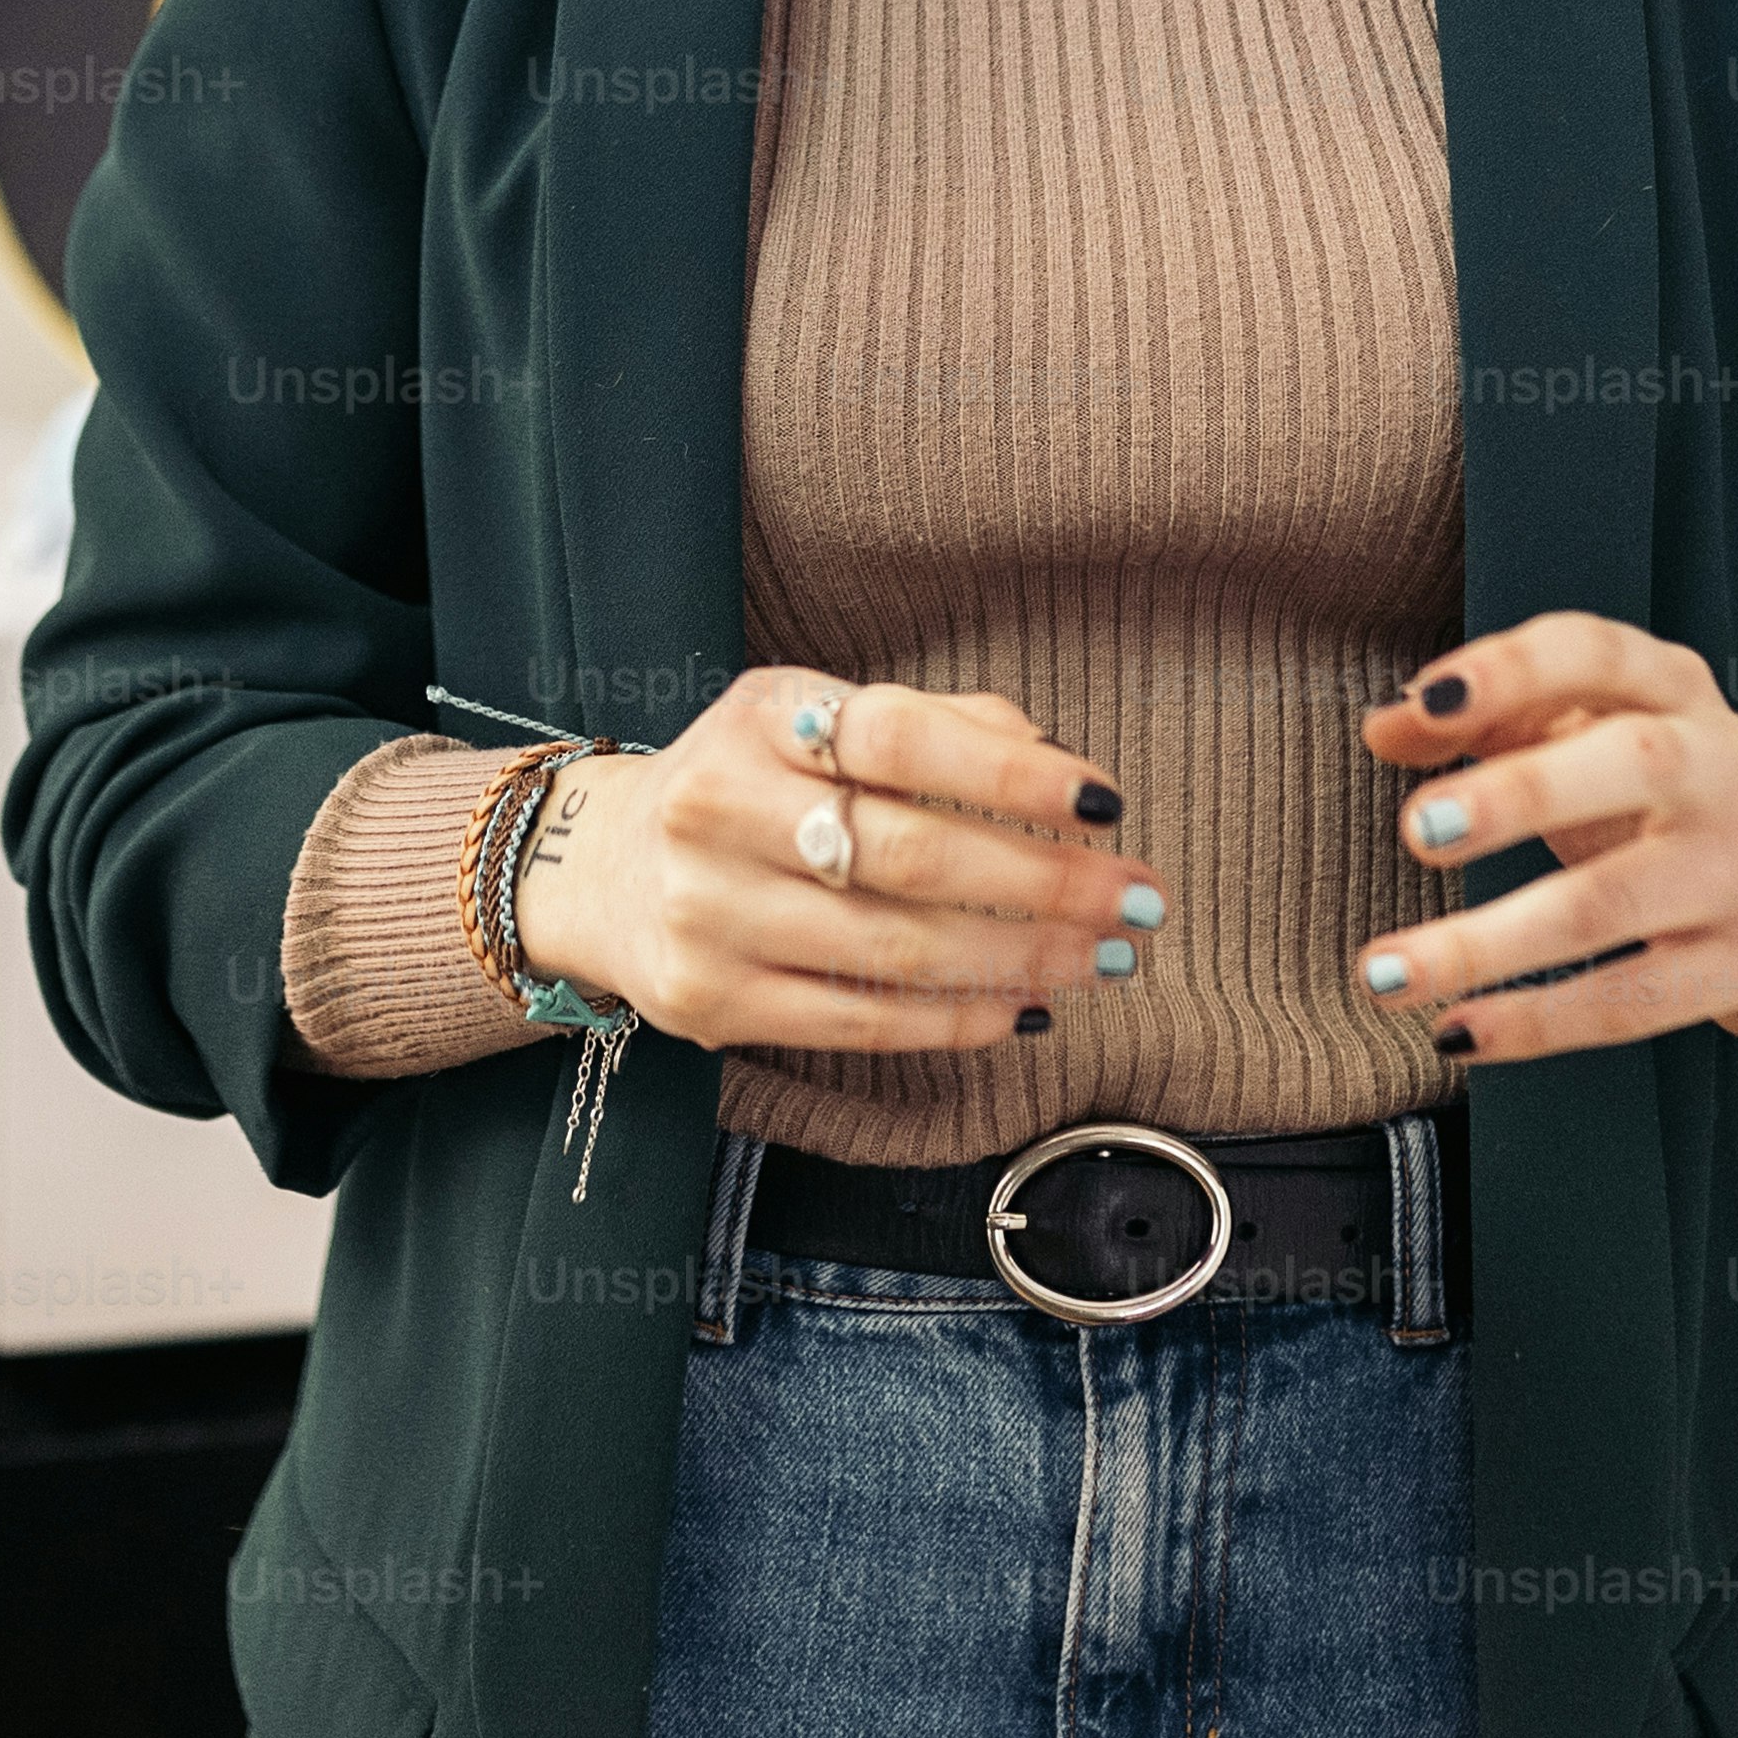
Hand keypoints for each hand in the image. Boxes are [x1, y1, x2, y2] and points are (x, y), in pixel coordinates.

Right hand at [511, 668, 1160, 1056]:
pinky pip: (863, 1021)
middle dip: (1047, 882)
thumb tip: (1055, 764)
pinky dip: (959, 1019)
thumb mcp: (817, 720)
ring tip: (1102, 959)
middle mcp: (722, 807)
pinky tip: (1025, 1008)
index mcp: (762, 716)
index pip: (901, 737)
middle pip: (912, 852)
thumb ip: (938, 725)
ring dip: (1022, 959)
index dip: (1011, 771)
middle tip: (1137, 901)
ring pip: (898, 949)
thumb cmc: (750, 786)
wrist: (600, 873)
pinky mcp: (713, 1002)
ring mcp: (710, 912)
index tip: (1104, 803)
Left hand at [1349, 614, 1737, 1064]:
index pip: (1598, 652)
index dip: (1512, 671)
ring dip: (1487, 943)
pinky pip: (1633, 1000)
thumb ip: (1490, 723)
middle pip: (1633, 762)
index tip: (1427, 706)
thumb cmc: (1664, 805)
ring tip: (1385, 973)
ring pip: (1612, 905)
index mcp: (1677, 690)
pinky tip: (1459, 1032)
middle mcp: (1727, 765)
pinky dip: (1537, 1021)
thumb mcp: (1591, 742)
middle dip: (1520, 794)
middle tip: (1418, 829)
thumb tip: (1385, 730)